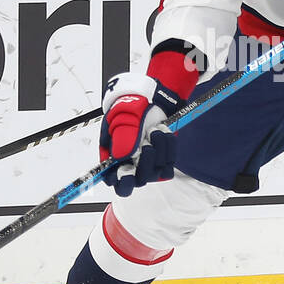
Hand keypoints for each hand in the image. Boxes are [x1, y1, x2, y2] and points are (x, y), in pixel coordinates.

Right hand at [99, 72, 182, 196]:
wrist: (150, 99)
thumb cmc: (130, 110)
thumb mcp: (122, 121)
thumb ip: (122, 141)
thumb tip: (121, 159)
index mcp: (113, 160)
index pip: (116, 183)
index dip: (122, 182)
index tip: (128, 172)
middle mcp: (131, 165)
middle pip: (139, 181)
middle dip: (145, 160)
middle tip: (145, 143)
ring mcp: (148, 164)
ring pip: (156, 171)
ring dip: (158, 147)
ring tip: (153, 130)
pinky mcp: (163, 160)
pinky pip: (169, 163)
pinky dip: (168, 147)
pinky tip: (162, 134)